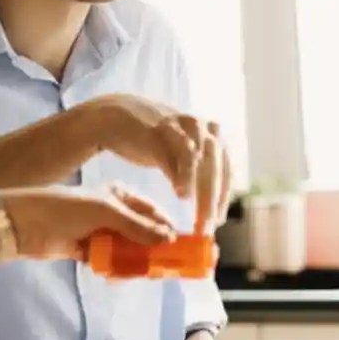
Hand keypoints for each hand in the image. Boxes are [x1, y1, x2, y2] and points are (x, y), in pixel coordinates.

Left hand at [1, 183, 176, 261]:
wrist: (23, 224)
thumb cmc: (64, 209)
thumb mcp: (105, 212)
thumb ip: (137, 227)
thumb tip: (168, 239)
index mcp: (120, 194)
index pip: (153, 212)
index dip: (168, 229)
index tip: (184, 248)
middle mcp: (113, 211)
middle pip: (142, 234)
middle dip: (152, 251)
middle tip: (162, 269)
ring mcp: (99, 231)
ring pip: (127, 250)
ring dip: (133, 263)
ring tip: (139, 275)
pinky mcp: (87, 249)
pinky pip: (108, 261)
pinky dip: (114, 269)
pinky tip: (115, 276)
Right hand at [80, 94, 231, 234]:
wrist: (113, 115)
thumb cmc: (150, 137)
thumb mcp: (181, 146)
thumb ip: (199, 164)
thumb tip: (213, 194)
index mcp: (206, 130)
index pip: (225, 165)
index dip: (224, 194)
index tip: (218, 220)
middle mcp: (195, 125)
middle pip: (214, 163)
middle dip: (214, 197)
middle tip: (208, 225)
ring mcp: (174, 127)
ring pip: (195, 160)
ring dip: (200, 190)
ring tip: (198, 216)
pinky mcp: (153, 133)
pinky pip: (170, 155)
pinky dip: (178, 176)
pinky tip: (181, 195)